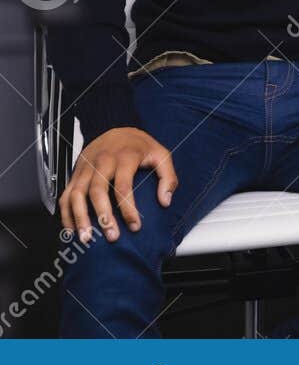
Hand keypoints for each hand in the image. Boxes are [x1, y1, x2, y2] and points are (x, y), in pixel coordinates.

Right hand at [59, 127, 176, 243]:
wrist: (115, 127)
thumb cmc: (139, 145)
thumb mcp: (161, 154)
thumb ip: (168, 177)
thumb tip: (165, 201)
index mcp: (124, 157)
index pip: (123, 186)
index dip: (128, 208)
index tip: (135, 226)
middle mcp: (101, 162)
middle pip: (97, 191)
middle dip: (102, 216)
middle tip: (111, 236)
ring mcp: (85, 168)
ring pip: (76, 194)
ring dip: (79, 217)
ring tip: (86, 238)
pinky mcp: (75, 173)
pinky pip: (65, 194)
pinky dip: (65, 213)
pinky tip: (71, 228)